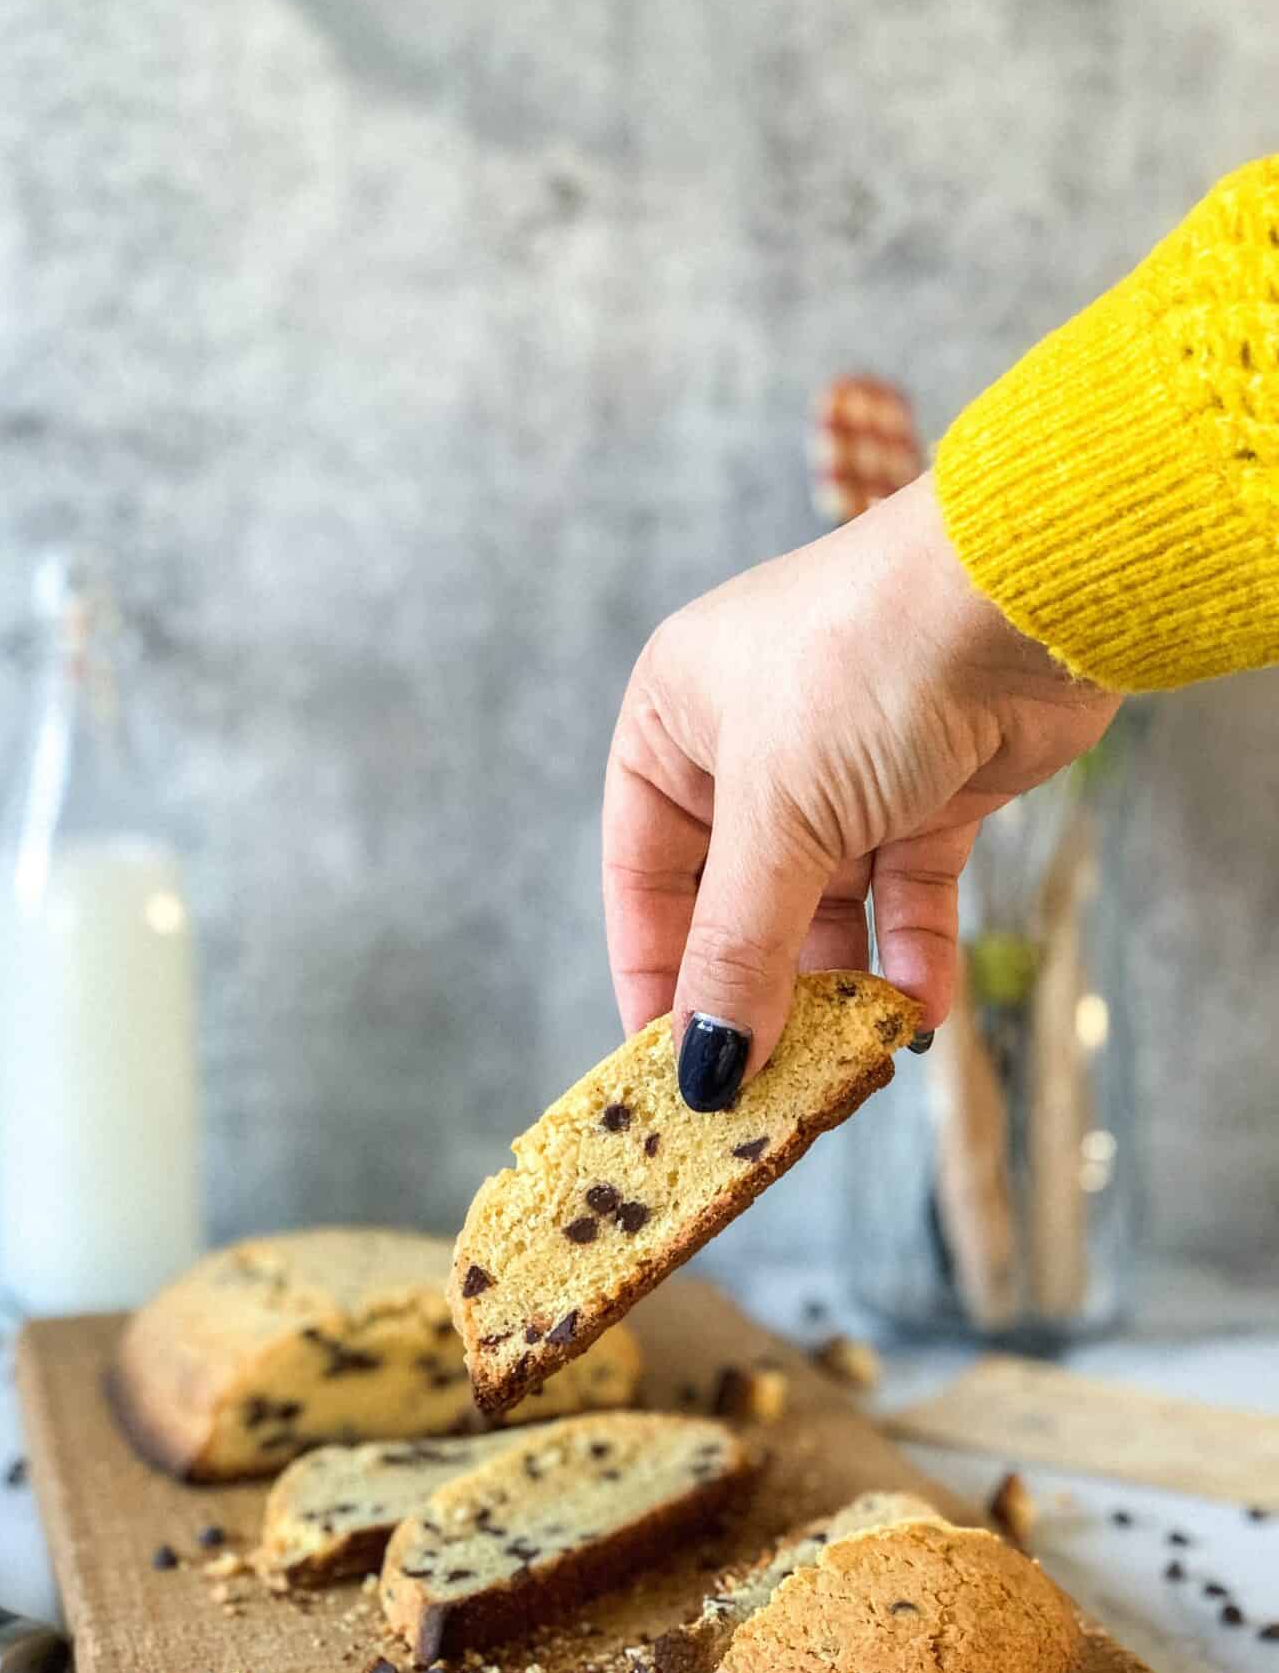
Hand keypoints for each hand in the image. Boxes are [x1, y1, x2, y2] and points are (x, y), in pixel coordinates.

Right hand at [601, 474, 1120, 1106]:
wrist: (1029, 586)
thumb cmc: (866, 663)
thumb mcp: (777, 817)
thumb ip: (736, 949)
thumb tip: (706, 1071)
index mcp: (675, 720)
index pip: (643, 873)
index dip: (654, 972)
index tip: (670, 1067)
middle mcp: (751, 743)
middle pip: (737, 899)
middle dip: (756, 990)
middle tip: (765, 1086)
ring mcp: (845, 768)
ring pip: (826, 906)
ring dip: (839, 982)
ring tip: (849, 1058)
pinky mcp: (932, 787)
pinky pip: (908, 892)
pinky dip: (912, 950)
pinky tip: (919, 1008)